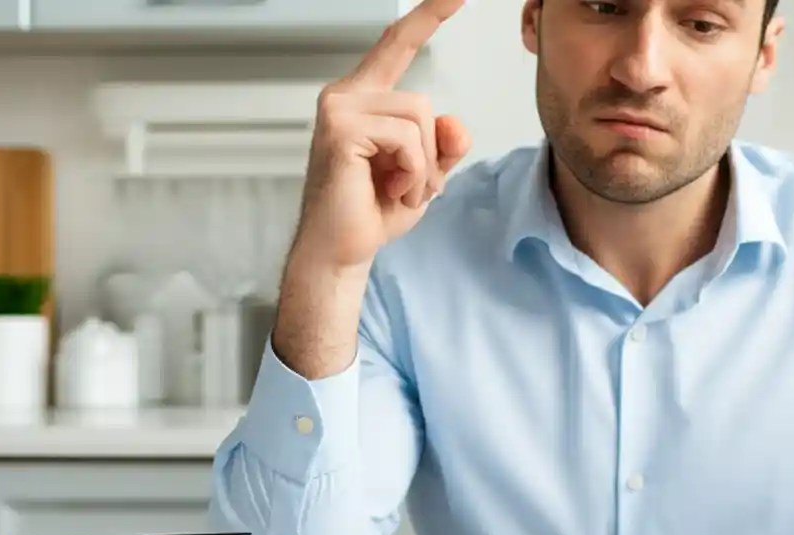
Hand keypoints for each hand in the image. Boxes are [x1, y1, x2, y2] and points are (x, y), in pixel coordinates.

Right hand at [294, 0, 470, 269]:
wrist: (341, 251)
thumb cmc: (374, 211)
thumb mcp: (426, 174)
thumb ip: (444, 144)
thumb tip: (455, 123)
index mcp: (364, 99)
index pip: (397, 45)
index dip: (427, 16)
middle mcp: (346, 96)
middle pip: (423, 102)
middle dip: (430, 154)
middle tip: (408, 188)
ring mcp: (339, 109)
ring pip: (418, 119)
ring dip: (421, 167)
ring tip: (398, 191)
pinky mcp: (340, 128)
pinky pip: (406, 139)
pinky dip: (411, 172)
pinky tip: (389, 191)